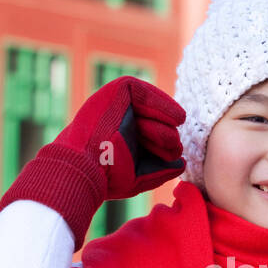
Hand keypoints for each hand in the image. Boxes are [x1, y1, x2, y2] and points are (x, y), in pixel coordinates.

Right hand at [0, 77, 185, 245]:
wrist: (84, 167)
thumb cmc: (107, 177)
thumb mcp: (140, 176)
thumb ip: (161, 169)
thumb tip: (182, 163)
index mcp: (123, 136)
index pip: (154, 132)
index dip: (166, 142)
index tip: (174, 155)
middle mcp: (121, 117)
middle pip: (157, 120)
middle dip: (167, 136)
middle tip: (172, 149)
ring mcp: (118, 103)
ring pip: (155, 108)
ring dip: (165, 126)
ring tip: (168, 141)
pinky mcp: (118, 90)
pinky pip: (148, 91)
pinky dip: (164, 104)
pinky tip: (177, 118)